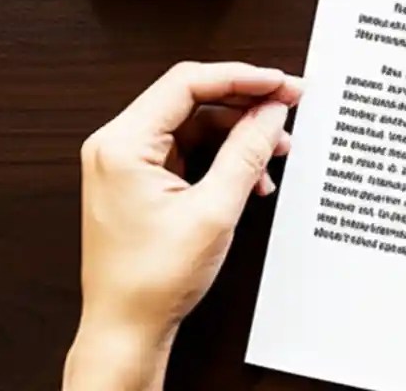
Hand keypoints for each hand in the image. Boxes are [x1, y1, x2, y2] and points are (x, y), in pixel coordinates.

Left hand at [63, 62, 302, 390]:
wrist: (126, 327)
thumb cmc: (151, 280)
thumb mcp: (214, 210)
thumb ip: (246, 153)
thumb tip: (271, 113)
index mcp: (122, 144)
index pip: (187, 84)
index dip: (240, 77)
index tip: (279, 82)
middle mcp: (117, 146)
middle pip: (191, 100)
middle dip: (245, 103)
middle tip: (288, 104)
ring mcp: (127, 163)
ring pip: (194, 126)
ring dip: (238, 134)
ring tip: (276, 150)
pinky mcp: (139, 181)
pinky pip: (188, 151)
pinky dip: (222, 157)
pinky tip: (251, 177)